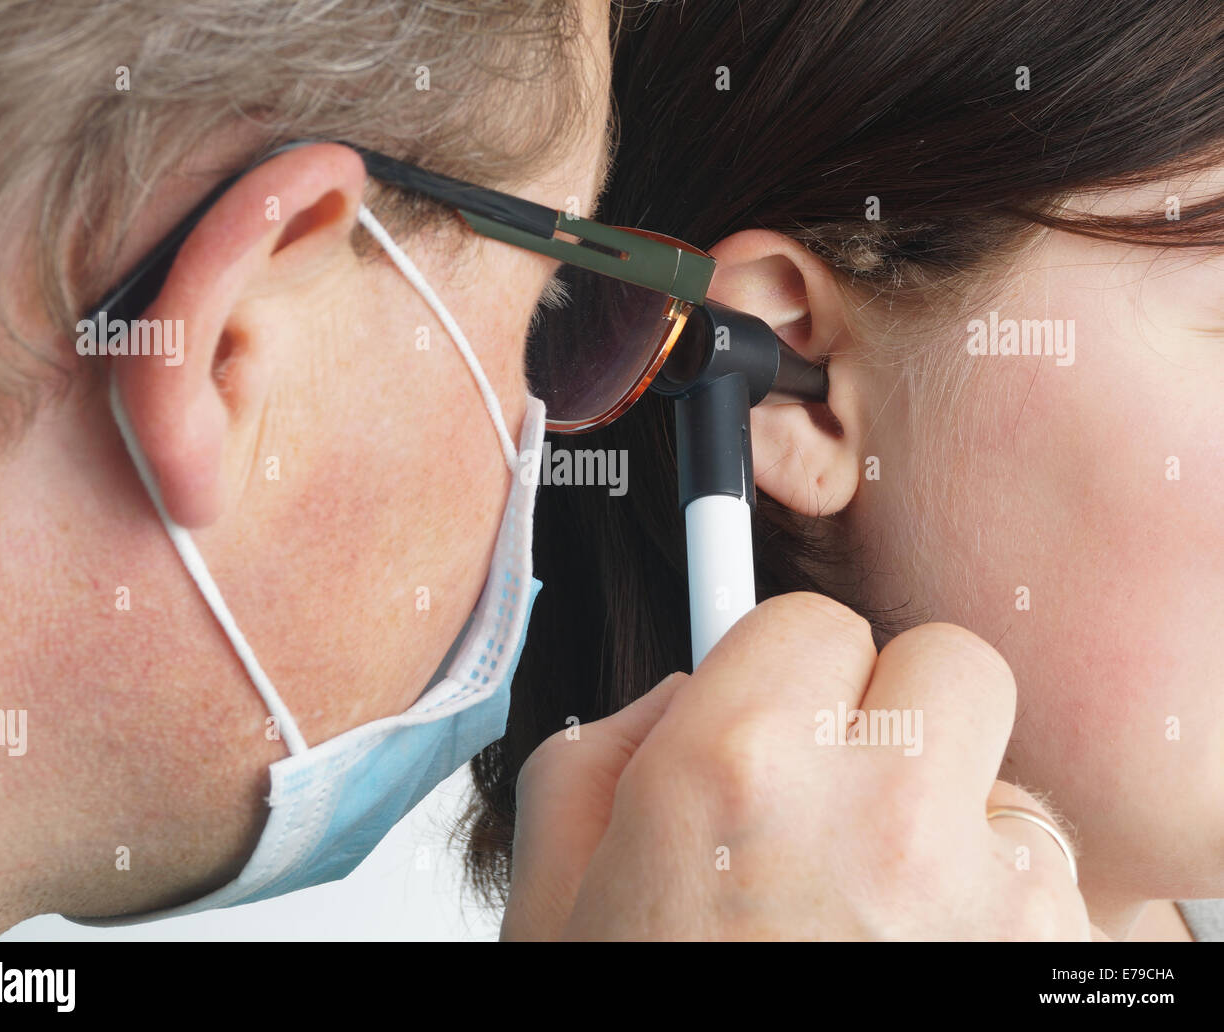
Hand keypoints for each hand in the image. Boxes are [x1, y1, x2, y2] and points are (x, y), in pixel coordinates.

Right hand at [504, 592, 1096, 939]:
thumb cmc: (643, 1012)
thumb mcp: (556, 895)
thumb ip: (600, 755)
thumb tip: (681, 691)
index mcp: (736, 773)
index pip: (814, 618)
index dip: (789, 668)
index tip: (783, 704)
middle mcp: (879, 814)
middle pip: (947, 665)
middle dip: (897, 715)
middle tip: (848, 792)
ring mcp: (990, 896)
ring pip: (1008, 782)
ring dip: (955, 827)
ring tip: (877, 921)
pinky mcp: (1055, 960)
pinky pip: (1049, 882)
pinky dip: (999, 909)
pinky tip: (921, 965)